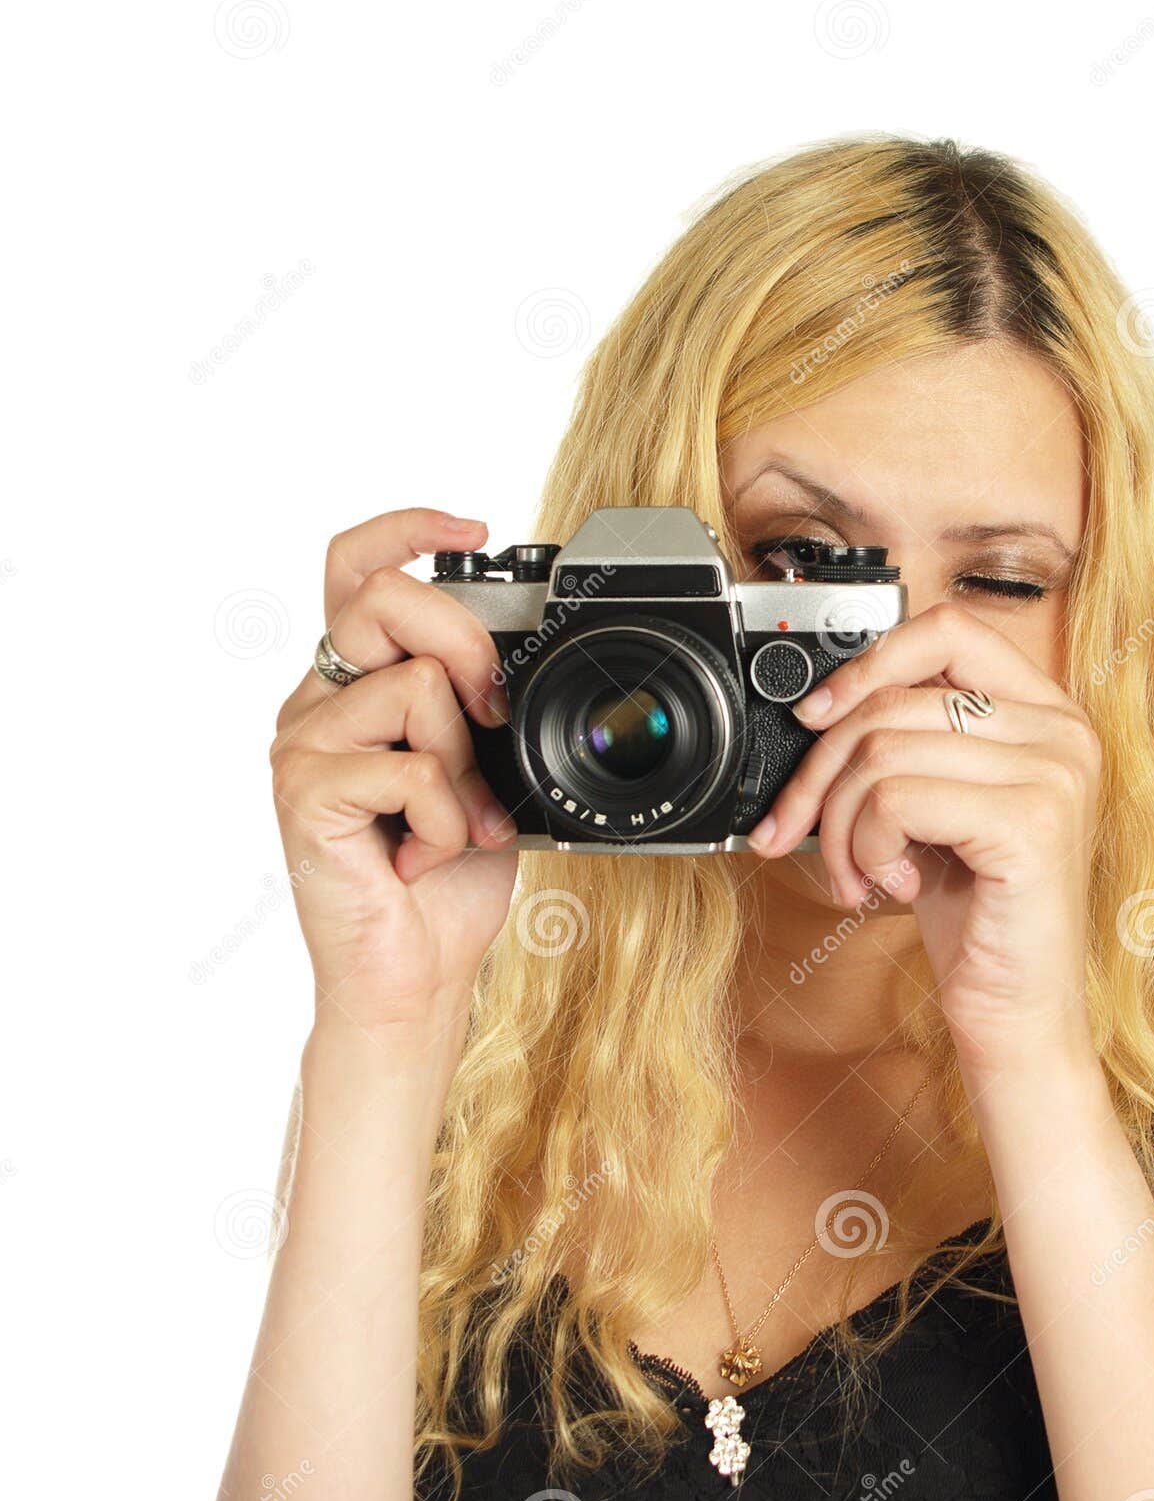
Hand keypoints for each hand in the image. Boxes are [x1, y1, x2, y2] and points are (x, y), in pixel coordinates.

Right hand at [269, 507, 517, 1043]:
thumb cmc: (448, 876)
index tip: (473, 526)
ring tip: (458, 821)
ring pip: (414, 687)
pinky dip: (448, 818)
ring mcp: (302, 746)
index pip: (355, 568)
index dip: (407, 529)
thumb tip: (505, 665)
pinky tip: (431, 852)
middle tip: (492, 717)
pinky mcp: (304, 795)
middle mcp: (317, 704)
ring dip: (465, 765)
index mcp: (354, 686)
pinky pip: (409, 767)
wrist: (415, 973)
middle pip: (386, 599)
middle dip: (467, 646)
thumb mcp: (482, 771)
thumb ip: (473, 706)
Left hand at [748, 602, 1101, 1091]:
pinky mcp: (1030, 821)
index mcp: (1044, 713)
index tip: (815, 715)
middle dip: (820, 772)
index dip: (868, 663)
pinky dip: (869, 849)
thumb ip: (905, 745)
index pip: (948, 629)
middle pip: (892, 700)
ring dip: (840, 825)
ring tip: (857, 874)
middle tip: (798, 829)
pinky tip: (899, 886)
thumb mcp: (933, 809)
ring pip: (882, 751)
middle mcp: (1060, 732)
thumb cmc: (974, 914)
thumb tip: (817, 709)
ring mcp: (1052, 773)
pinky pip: (895, 799)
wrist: (1016, 1011)